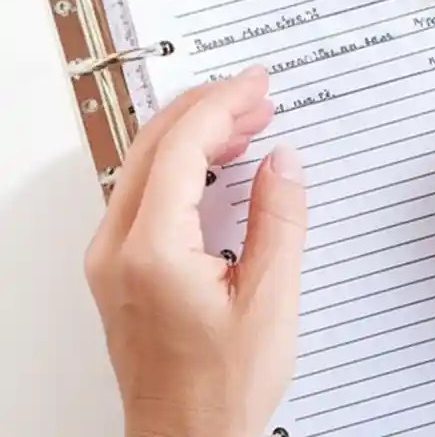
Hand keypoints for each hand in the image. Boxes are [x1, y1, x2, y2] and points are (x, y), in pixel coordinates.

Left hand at [83, 66, 307, 436]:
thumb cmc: (221, 389)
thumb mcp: (270, 299)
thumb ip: (279, 220)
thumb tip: (284, 161)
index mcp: (151, 250)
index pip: (183, 148)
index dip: (224, 105)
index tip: (257, 85)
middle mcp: (117, 249)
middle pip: (154, 146)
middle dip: (208, 108)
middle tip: (257, 92)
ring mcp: (111, 260)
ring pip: (144, 167)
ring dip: (194, 134)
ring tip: (247, 121)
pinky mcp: (119, 270)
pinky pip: (144, 195)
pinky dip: (182, 166)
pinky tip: (217, 166)